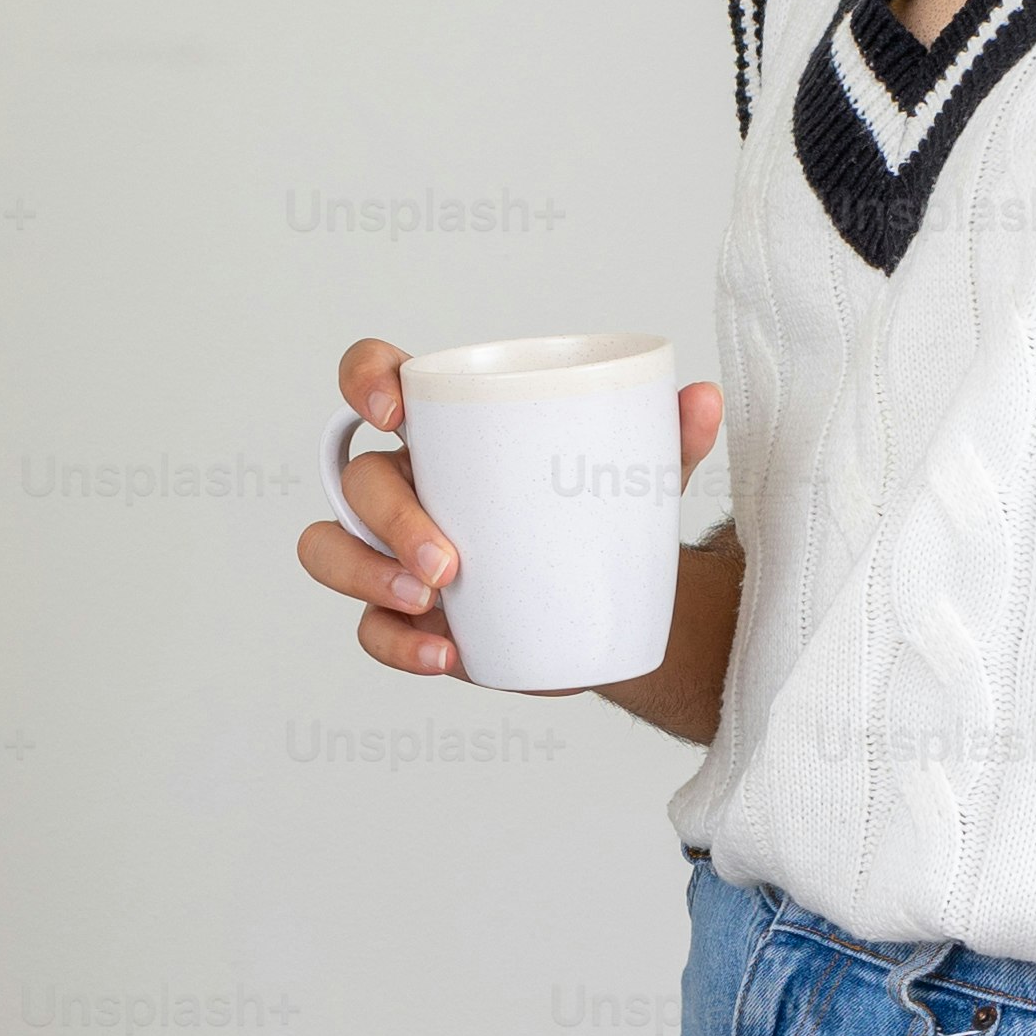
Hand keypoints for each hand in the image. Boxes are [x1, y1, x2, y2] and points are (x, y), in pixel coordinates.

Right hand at [294, 336, 721, 680]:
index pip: (376, 378)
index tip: (392, 407)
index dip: (363, 380)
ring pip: (331, 548)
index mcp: (446, 429)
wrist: (607, 605)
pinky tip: (446, 656)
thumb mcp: (634, 473)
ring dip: (367, 574)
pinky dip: (399, 645)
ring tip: (433, 603)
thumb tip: (704, 398)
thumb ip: (667, 437)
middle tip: (449, 564)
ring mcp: (393, 551)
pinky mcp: (401, 617)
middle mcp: (407, 483)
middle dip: (392, 519)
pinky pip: (368, 628)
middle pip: (361, 478)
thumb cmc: (596, 515)